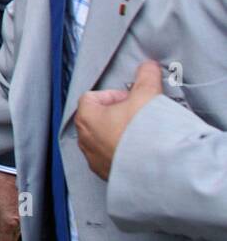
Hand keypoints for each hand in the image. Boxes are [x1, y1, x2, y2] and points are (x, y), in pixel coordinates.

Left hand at [76, 59, 162, 180]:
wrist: (155, 170)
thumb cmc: (143, 132)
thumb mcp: (146, 95)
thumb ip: (145, 77)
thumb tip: (148, 66)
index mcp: (86, 117)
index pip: (92, 97)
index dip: (113, 95)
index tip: (131, 100)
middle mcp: (84, 139)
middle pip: (97, 118)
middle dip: (117, 115)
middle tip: (137, 117)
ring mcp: (93, 158)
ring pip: (102, 139)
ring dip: (118, 135)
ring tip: (140, 136)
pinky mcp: (105, 174)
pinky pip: (110, 158)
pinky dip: (122, 153)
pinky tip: (140, 153)